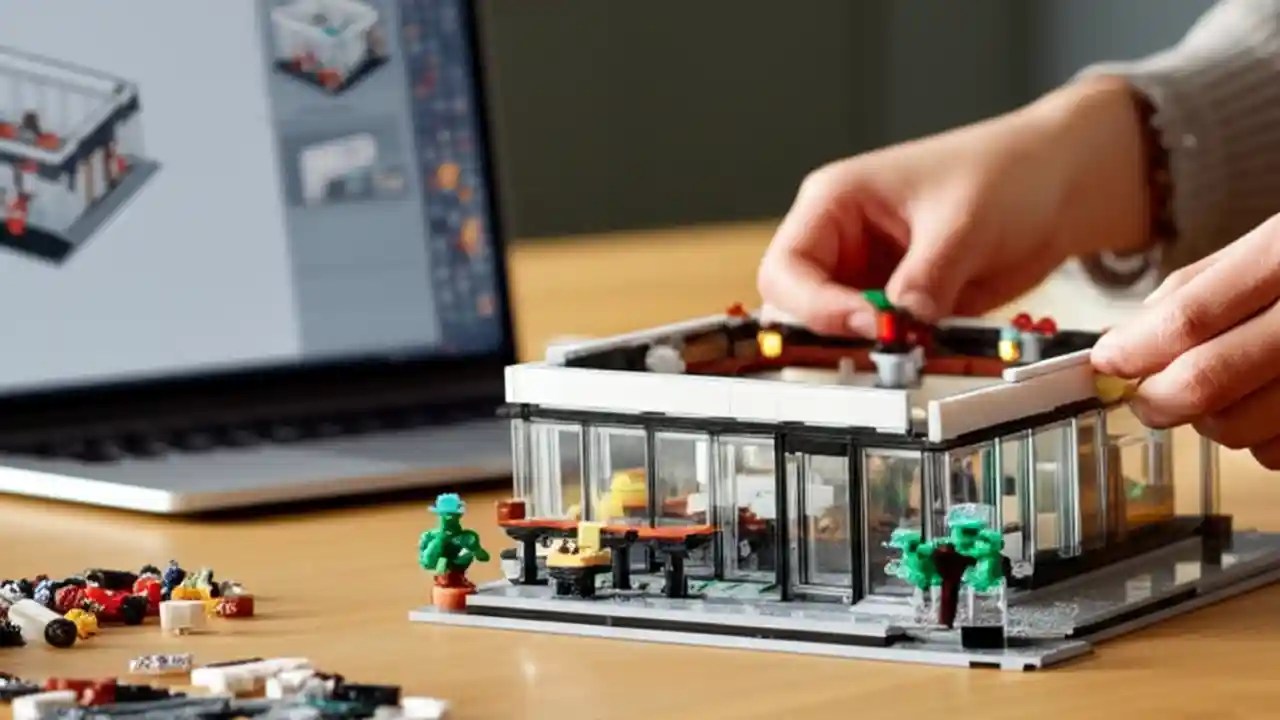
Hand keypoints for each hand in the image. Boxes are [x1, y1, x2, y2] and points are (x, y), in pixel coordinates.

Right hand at [757, 76, 1149, 334]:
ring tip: (916, 347)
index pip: (787, 269)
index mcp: (834, 202)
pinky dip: (901, 353)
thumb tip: (899, 329)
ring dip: (869, 347)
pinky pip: (883, 340)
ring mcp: (869, 274)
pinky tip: (933, 347)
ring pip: (839, 330)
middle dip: (836, 332)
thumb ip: (925, 279)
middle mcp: (841, 241)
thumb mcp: (963, 223)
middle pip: (798, 307)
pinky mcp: (901, 302)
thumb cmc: (1008, 172)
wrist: (1063, 182)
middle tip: (887, 345)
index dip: (817, 306)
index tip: (869, 323)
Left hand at [1091, 215, 1279, 468]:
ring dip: (1213, 424)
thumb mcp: (1275, 244)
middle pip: (1208, 381)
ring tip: (1224, 396)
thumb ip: (1197, 290)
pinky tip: (1275, 409)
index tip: (1105, 365)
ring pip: (1243, 430)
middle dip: (1158, 400)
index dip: (1134, 351)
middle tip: (1147, 399)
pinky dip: (1265, 444)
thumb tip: (1123, 341)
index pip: (1190, 317)